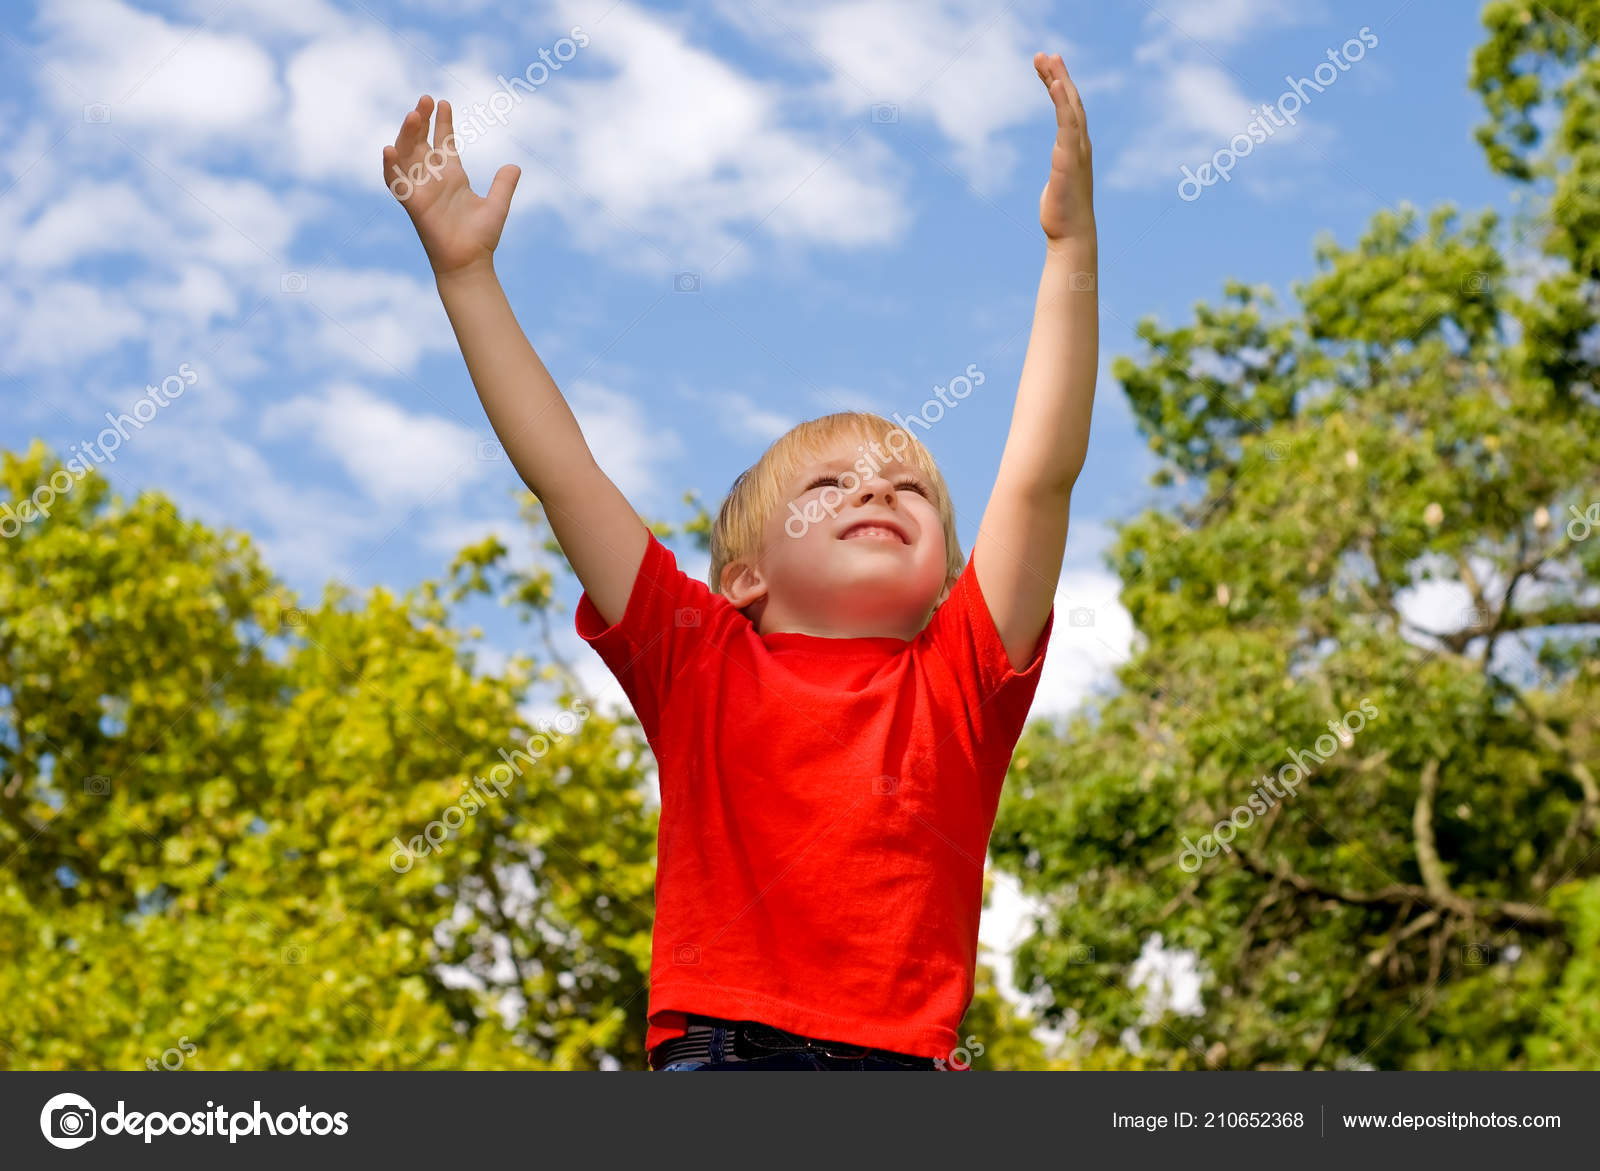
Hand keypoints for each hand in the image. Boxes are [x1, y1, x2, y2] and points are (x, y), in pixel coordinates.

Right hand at [382, 95, 520, 277]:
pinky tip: (389, 149)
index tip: (442, 101)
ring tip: (414, 115)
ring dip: (406, 135)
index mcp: (452, 176)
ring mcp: (421, 190)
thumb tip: (514, 166)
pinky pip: (395, 183)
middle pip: (421, 142)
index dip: (442, 122)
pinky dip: (390, 167)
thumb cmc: (480, 237)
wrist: (471, 263)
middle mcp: (433, 179)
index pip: (443, 142)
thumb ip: (503, 185)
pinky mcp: (413, 204)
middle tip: (425, 99)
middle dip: (421, 120)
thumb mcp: (497, 205)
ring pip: (406, 155)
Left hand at [1033, 53, 1093, 241]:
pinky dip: (1061, 101)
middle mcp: (1080, 145)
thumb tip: (1058, 179)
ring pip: (1070, 106)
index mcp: (1076, 149)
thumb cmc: (1063, 215)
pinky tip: (1054, 83)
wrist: (1072, 236)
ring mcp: (1077, 150)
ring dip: (1058, 80)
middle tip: (1046, 54)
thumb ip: (1060, 173)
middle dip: (1059, 76)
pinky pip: (1067, 123)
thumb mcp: (1059, 186)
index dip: (1059, 89)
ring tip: (1047, 58)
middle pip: (1071, 102)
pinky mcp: (1069, 158)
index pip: (1068, 111)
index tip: (1049, 71)